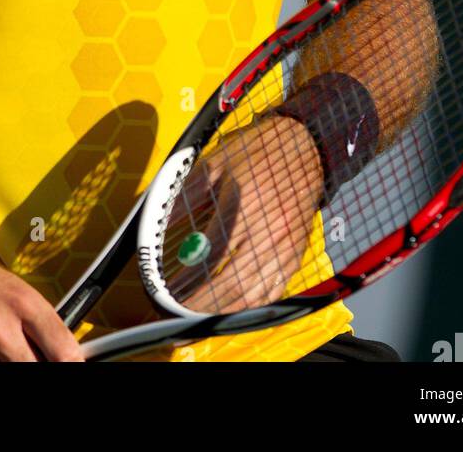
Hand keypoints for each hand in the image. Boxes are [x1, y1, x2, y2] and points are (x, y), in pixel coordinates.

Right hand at [0, 239, 85, 361]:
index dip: (73, 363)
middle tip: (30, 357)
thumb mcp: (8, 284)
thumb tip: (58, 350)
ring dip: (8, 368)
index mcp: (20, 300)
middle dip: (39, 367)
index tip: (73, 365)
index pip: (64, 350)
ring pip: (7, 377)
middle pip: (37, 370)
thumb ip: (32, 319)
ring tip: (3, 355)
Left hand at [183, 113, 323, 312]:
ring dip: (225, 312)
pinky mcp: (296, 254)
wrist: (303, 145)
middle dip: (202, 306)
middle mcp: (267, 232)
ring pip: (255, 295)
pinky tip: (232, 310)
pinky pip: (274, 291)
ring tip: (198, 317)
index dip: (189, 280)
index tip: (167, 292)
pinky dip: (251, 307)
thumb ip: (187, 195)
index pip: (212, 256)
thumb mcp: (215, 163)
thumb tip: (159, 225)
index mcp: (242, 207)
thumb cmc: (255, 152)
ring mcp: (285, 247)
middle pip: (233, 284)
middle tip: (177, 315)